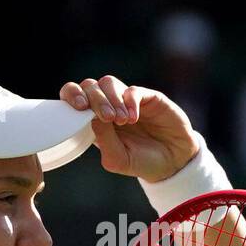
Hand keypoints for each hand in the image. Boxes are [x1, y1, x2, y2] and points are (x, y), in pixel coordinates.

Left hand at [60, 75, 200, 181]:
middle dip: (94, 99)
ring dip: (111, 100)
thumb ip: (103, 140)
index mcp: (94, 121)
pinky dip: (130, 101)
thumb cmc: (142, 161)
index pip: (74, 97)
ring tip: (122, 121)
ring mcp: (126, 100)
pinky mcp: (147, 97)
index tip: (79, 108)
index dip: (71, 95)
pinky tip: (133, 117)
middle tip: (107, 118)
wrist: (173, 162)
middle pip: (89, 85)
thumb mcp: (118, 159)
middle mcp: (108, 106)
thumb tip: (90, 118)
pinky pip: (132, 90)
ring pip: (108, 82)